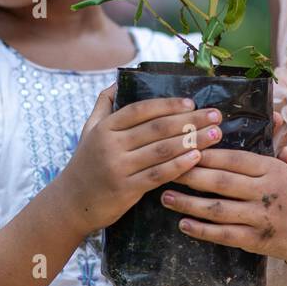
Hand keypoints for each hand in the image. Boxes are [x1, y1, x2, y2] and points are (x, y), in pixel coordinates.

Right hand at [56, 85, 228, 233]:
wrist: (70, 204)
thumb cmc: (85, 164)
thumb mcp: (88, 131)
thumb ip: (104, 105)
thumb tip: (118, 81)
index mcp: (105, 128)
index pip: (141, 110)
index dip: (168, 105)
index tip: (191, 103)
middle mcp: (111, 145)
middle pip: (157, 128)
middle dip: (190, 120)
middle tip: (215, 115)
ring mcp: (118, 168)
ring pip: (161, 150)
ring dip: (192, 141)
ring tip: (215, 134)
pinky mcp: (126, 190)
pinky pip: (158, 175)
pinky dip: (179, 165)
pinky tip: (197, 158)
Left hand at [159, 143, 286, 266]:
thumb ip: (278, 150)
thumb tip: (274, 119)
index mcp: (273, 170)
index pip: (233, 158)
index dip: (206, 153)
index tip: (183, 146)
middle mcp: (266, 192)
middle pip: (220, 181)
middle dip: (189, 174)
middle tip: (165, 167)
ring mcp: (261, 218)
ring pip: (218, 209)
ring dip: (188, 203)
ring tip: (166, 196)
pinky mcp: (259, 241)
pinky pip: (225, 235)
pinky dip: (202, 231)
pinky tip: (184, 224)